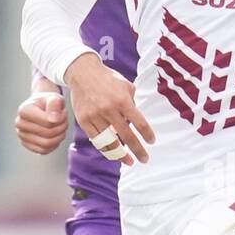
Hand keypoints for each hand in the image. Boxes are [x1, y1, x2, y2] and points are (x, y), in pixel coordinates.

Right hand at [15, 84, 68, 154]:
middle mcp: (19, 123)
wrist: (41, 107)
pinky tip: (56, 135)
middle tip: (65, 120)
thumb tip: (54, 119)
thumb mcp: (54, 97)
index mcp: (24, 110)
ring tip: (61, 127)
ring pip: (46, 144)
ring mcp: (21, 135)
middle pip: (48, 134)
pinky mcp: (26, 145)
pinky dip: (54, 144)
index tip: (63, 112)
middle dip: (62, 127)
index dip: (62, 119)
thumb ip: (55, 103)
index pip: (48, 123)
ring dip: (59, 137)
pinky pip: (43, 151)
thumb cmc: (48, 102)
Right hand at [64, 51, 154, 165]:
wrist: (82, 72)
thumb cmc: (107, 79)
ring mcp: (95, 116)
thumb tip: (138, 121)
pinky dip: (105, 149)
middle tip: (145, 159)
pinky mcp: (84, 121)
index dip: (147, 134)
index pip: (139, 122)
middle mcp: (109, 109)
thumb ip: (132, 103)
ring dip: (121, 155)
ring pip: (110, 142)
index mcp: (122, 100)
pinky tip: (113, 153)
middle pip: (127, 136)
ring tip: (129, 162)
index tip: (152, 142)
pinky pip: (96, 140)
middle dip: (138, 150)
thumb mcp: (126, 86)